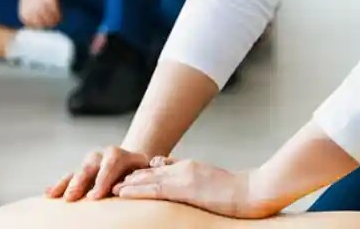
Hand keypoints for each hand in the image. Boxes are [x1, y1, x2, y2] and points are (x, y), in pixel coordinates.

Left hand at [19, 0, 66, 28]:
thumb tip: (41, 14)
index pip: (24, 14)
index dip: (33, 24)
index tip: (44, 27)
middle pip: (31, 14)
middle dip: (42, 24)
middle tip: (53, 26)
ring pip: (41, 9)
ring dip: (50, 19)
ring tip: (58, 21)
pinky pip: (49, 0)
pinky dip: (54, 10)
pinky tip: (59, 14)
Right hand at [47, 146, 151, 201]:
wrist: (133, 163)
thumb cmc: (144, 172)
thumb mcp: (150, 171)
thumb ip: (148, 174)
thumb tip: (153, 174)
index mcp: (121, 154)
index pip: (112, 163)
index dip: (103, 179)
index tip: (95, 197)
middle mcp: (102, 156)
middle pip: (89, 166)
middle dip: (80, 183)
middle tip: (73, 197)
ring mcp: (90, 163)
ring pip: (76, 171)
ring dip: (67, 184)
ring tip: (58, 197)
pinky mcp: (81, 172)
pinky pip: (68, 177)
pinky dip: (59, 185)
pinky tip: (48, 194)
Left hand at [113, 158, 276, 218]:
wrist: (251, 191)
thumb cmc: (234, 190)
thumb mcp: (207, 177)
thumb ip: (187, 173)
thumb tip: (166, 169)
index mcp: (187, 167)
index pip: (158, 170)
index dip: (139, 175)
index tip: (123, 179)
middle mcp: (182, 168)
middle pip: (149, 172)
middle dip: (129, 178)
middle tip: (108, 183)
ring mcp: (183, 176)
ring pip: (148, 179)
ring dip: (128, 184)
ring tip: (110, 188)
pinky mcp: (185, 187)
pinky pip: (156, 189)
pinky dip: (137, 190)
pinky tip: (125, 192)